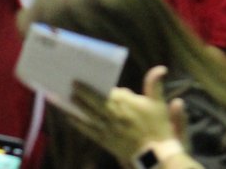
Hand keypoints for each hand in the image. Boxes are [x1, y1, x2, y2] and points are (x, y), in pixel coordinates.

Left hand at [71, 67, 185, 162]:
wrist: (156, 156)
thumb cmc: (157, 128)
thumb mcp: (158, 104)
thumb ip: (154, 84)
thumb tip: (161, 68)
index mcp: (124, 104)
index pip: (105, 92)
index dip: (92, 86)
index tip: (80, 78)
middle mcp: (113, 115)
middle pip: (93, 102)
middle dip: (81, 93)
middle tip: (70, 84)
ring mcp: (108, 129)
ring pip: (89, 115)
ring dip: (76, 107)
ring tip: (65, 98)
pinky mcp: (106, 141)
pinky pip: (89, 131)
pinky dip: (78, 124)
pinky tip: (69, 118)